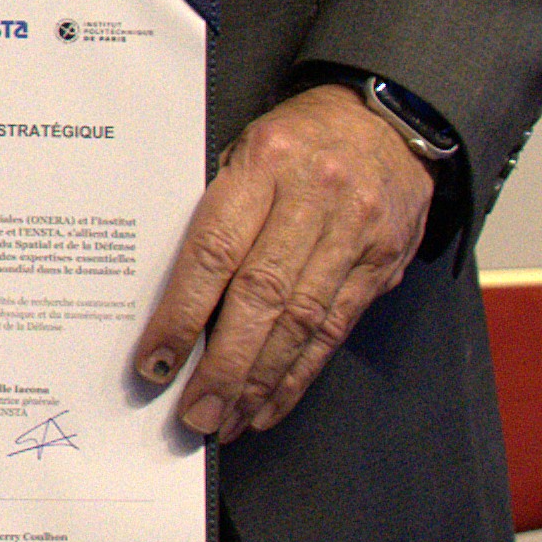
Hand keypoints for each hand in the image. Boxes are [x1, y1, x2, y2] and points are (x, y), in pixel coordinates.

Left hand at [137, 87, 433, 437]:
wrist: (387, 120)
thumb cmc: (298, 138)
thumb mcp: (245, 147)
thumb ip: (217, 209)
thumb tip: (167, 294)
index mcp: (266, 164)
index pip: (215, 250)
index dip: (183, 313)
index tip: (154, 361)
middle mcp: (315, 200)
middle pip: (263, 296)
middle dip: (224, 366)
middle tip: (193, 414)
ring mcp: (355, 234)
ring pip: (302, 322)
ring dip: (260, 382)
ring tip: (226, 421)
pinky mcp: (382, 264)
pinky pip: (336, 329)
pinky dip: (300, 373)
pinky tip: (270, 405)